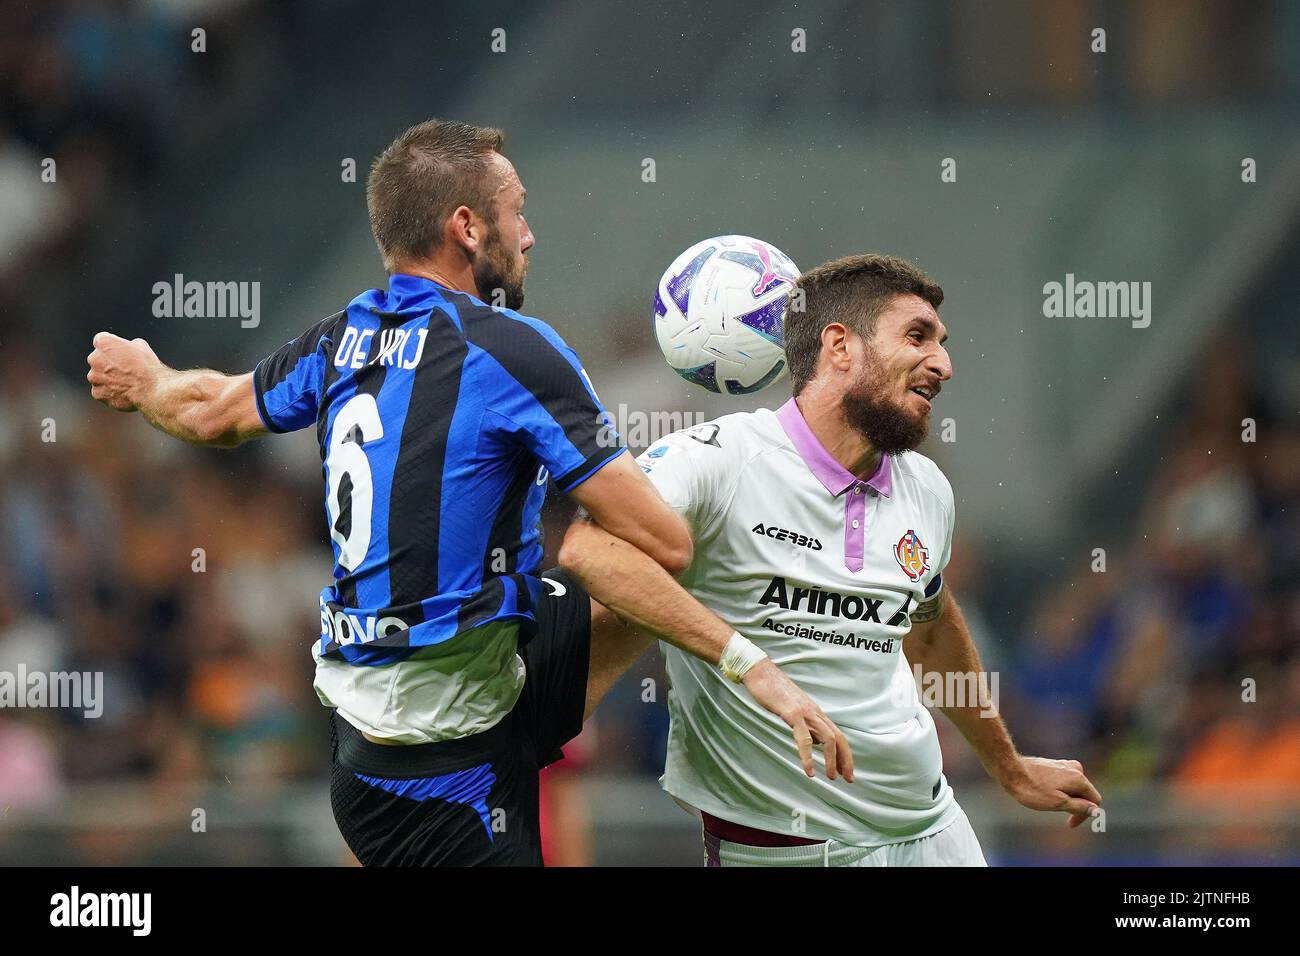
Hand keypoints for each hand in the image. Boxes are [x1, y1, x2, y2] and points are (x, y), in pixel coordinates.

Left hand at [87, 332, 160, 411]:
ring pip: (99, 376)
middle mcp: (94, 358)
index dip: (113, 346)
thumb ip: (128, 345)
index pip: (101, 340)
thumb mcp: (142, 347)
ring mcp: (94, 377)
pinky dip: (110, 392)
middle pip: (98, 359)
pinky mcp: (97, 393)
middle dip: (108, 363)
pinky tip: (124, 392)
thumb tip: (128, 350)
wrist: (151, 392)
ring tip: (126, 383)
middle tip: (126, 369)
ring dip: (109, 378)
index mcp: (104, 343)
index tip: (121, 352)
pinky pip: (101, 391)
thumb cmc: (148, 368)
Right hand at [741, 658, 854, 781]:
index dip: (845, 755)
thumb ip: (806, 725)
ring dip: (831, 760)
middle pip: (839, 738)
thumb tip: (816, 742)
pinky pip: (805, 738)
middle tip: (848, 779)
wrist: (760, 671)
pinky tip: (808, 770)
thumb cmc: (773, 691)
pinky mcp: (792, 713)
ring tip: (830, 777)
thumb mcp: (793, 711)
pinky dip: (808, 756)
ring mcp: (805, 712)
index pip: (837, 735)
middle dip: (846, 760)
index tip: (847, 772)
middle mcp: (815, 713)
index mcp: (816, 713)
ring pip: (827, 738)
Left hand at [1000, 755, 1101, 827]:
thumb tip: (1096, 811)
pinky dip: (1060, 791)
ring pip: (1073, 787)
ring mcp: (1063, 765)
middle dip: (1076, 807)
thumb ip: (1079, 806)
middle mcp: (1074, 768)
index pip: (1094, 800)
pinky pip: (1064, 781)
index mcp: (1079, 778)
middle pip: (1085, 793)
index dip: (1085, 815)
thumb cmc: (1032, 789)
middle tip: (1060, 817)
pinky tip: (1045, 795)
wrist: (1010, 770)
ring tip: (1049, 804)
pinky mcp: (1054, 765)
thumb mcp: (1058, 803)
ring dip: (1067, 799)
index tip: (1071, 824)